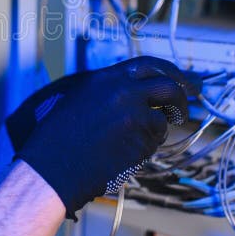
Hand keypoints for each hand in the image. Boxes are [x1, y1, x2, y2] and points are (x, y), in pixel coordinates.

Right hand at [7, 56, 188, 218]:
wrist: (50, 170)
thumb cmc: (56, 141)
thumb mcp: (79, 100)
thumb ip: (109, 91)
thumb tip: (137, 92)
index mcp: (105, 79)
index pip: (149, 65)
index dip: (170, 73)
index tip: (184, 81)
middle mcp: (123, 92)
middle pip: (169, 88)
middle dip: (181, 100)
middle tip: (181, 112)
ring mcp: (134, 117)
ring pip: (162, 121)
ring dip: (155, 132)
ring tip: (127, 143)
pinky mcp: (140, 142)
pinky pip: (153, 144)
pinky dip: (144, 150)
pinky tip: (121, 156)